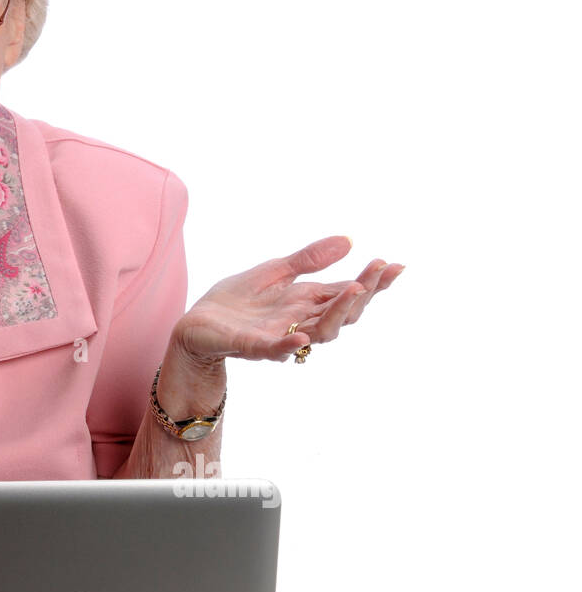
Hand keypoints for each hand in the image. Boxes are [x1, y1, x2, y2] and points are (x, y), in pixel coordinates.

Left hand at [173, 236, 403, 364]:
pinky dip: (289, 345)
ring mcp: (278, 336)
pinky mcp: (250, 346)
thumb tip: (349, 241)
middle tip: (379, 273)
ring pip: (318, 331)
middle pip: (342, 313)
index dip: (373, 281)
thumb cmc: (237, 301)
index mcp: (306, 302)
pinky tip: (303, 336)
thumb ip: (308, 260)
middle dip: (364, 294)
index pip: (346, 292)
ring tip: (355, 290)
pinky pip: (274, 349)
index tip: (396, 265)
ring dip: (338, 313)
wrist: (196, 323)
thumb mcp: (275, 271)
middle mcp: (300, 321)